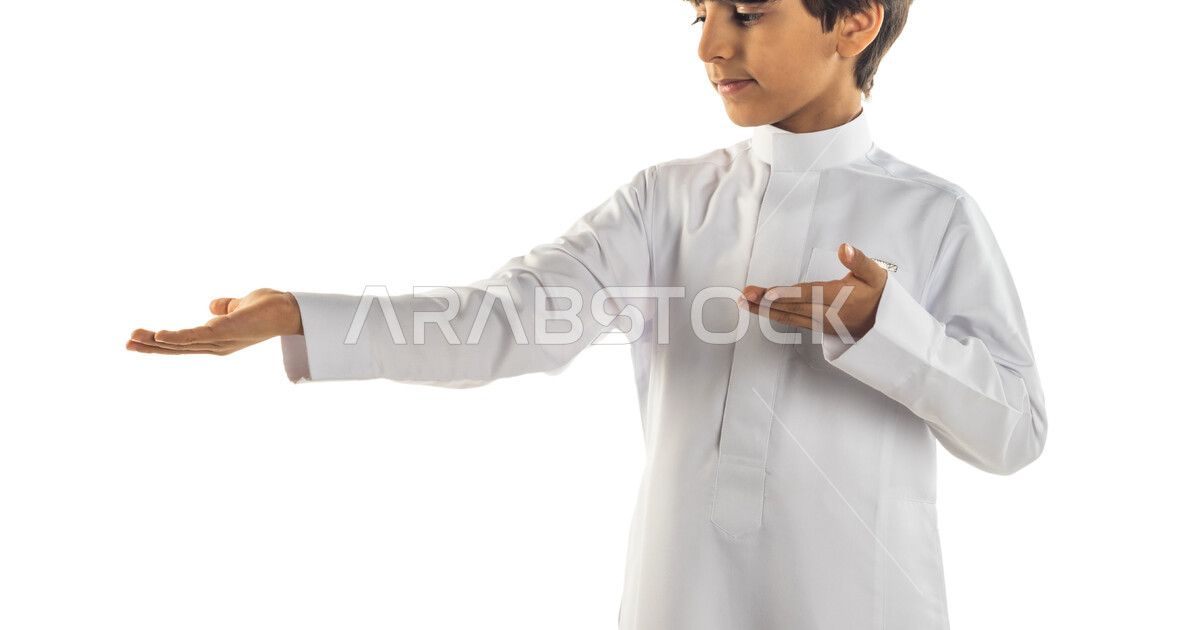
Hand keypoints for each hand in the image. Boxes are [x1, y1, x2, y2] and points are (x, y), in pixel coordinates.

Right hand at [126, 288, 302, 355]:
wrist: (292, 308)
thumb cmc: (270, 308)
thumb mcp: (241, 306)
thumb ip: (226, 308)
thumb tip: (213, 307)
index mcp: (218, 339)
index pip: (184, 344)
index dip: (162, 344)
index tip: (138, 340)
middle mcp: (218, 344)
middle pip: (179, 348)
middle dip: (152, 347)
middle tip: (127, 344)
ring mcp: (222, 340)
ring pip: (183, 344)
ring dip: (158, 343)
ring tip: (133, 339)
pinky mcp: (227, 331)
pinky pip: (198, 337)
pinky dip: (178, 338)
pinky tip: (160, 336)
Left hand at [738, 243, 885, 340]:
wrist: (885, 326)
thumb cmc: (878, 296)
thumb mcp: (876, 274)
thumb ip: (859, 261)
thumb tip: (846, 248)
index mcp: (841, 298)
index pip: (811, 294)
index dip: (789, 294)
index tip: (770, 293)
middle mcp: (828, 313)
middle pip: (794, 306)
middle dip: (767, 301)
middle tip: (746, 294)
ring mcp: (820, 323)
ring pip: (789, 315)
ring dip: (764, 309)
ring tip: (744, 301)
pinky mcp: (815, 326)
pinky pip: (791, 320)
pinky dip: (772, 314)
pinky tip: (758, 308)